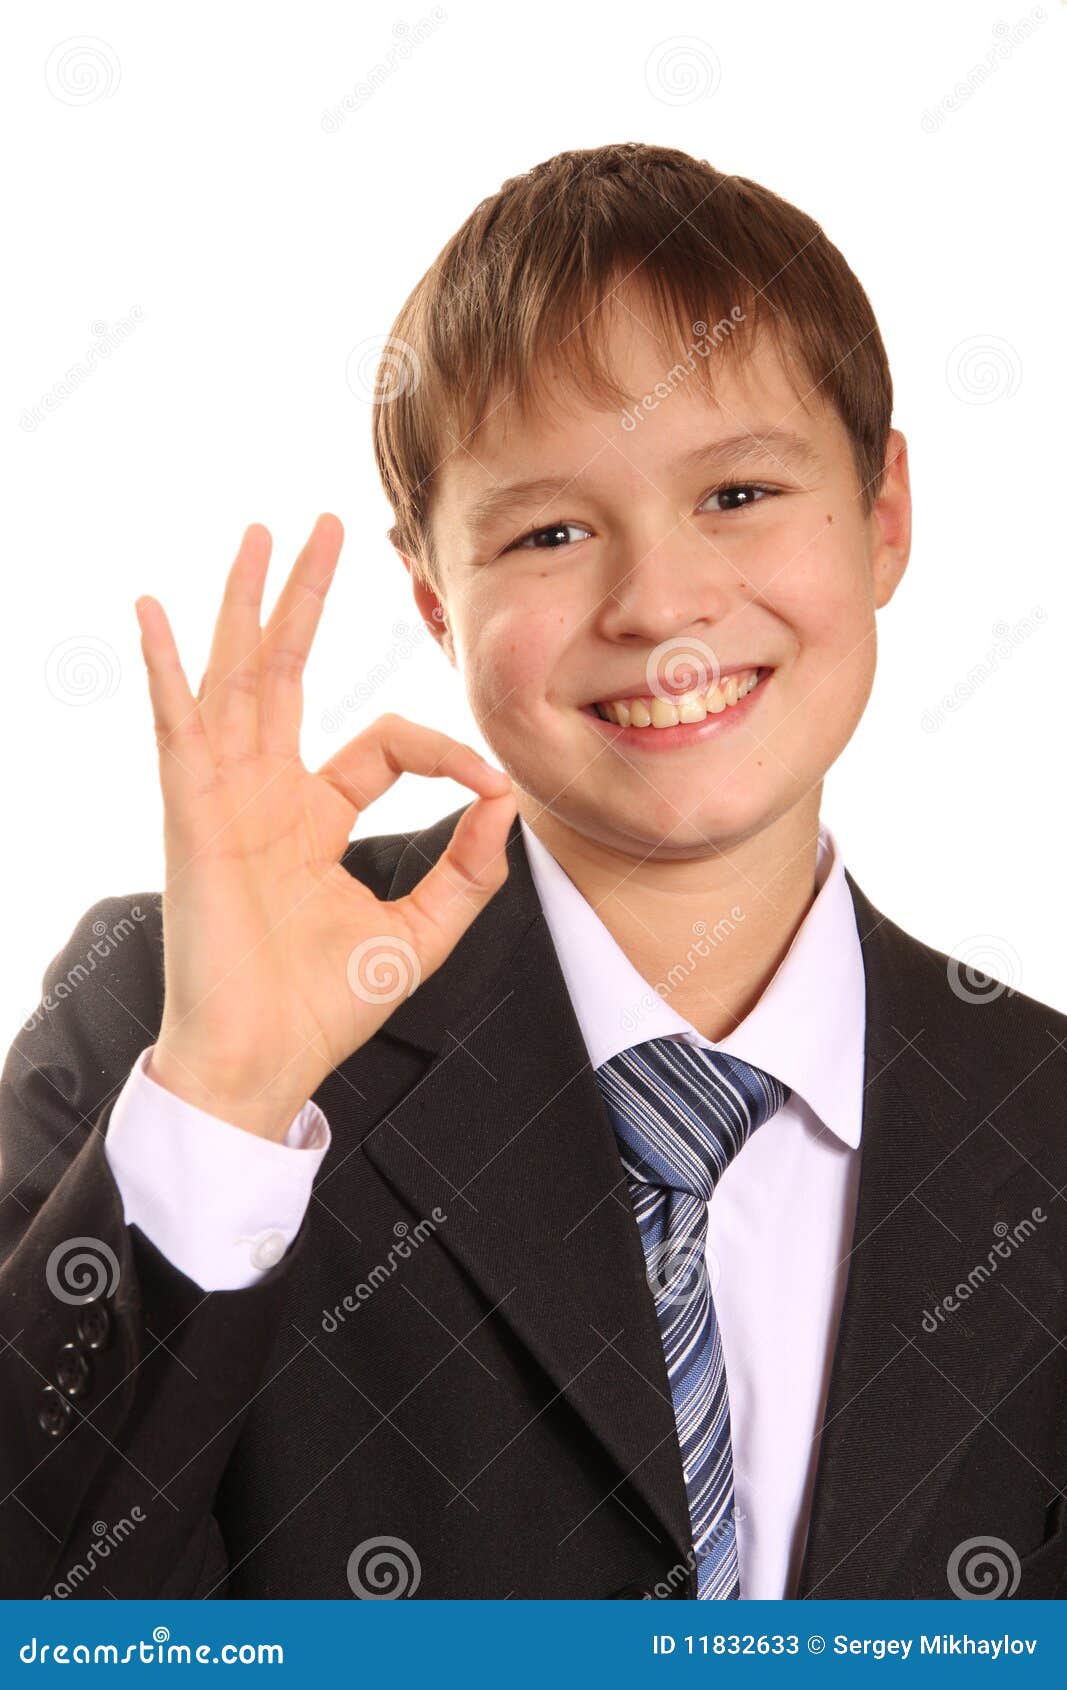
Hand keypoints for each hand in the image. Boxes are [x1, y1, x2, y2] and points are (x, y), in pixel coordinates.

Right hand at [134, 514, 516, 1140]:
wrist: (263, 1063)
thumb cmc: (322, 1007)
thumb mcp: (420, 934)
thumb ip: (469, 869)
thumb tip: (508, 798)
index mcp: (313, 818)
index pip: (381, 743)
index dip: (442, 751)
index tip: (491, 782)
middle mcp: (266, 795)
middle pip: (288, 675)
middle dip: (307, 601)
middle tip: (322, 529)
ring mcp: (225, 799)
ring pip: (238, 680)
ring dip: (248, 606)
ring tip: (262, 537)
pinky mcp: (192, 817)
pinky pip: (178, 729)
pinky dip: (166, 669)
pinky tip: (155, 612)